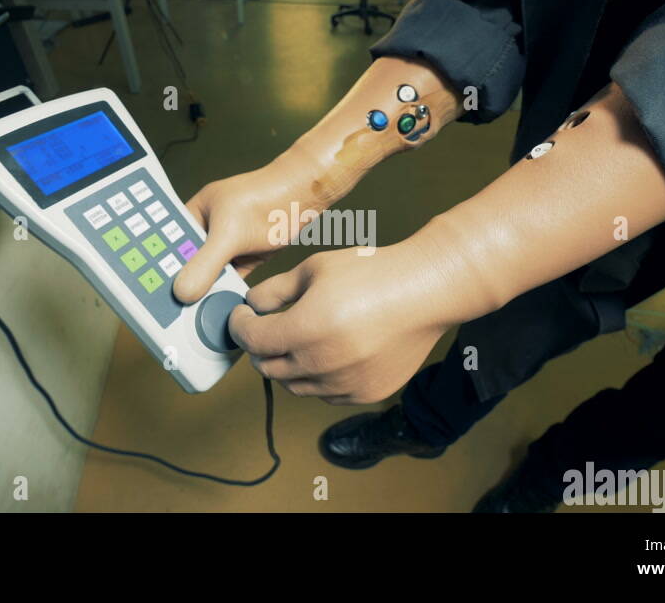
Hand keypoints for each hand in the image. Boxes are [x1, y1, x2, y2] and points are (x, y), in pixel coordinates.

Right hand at [172, 146, 330, 302]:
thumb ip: (206, 262)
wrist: (304, 197)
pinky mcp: (244, 257)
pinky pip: (228, 279)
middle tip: (174, 310)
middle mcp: (207, 230)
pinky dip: (225, 292)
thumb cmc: (266, 198)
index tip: (155, 293)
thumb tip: (183, 290)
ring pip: (209, 273)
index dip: (160, 267)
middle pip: (188, 263)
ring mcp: (226, 245)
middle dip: (184, 283)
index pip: (168, 244)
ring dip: (206, 290)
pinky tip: (218, 308)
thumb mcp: (230, 232)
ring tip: (193, 315)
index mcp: (193, 214)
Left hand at [228, 242, 454, 403]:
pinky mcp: (365, 395)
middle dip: (260, 347)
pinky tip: (328, 353)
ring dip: (287, 365)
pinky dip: (317, 377)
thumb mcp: (315, 268)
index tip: (240, 317)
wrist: (426, 292)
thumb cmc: (372, 273)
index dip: (238, 326)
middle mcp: (322, 364)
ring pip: (295, 386)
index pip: (252, 340)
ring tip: (298, 340)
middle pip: (268, 368)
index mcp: (305, 329)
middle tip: (265, 329)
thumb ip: (275, 290)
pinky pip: (325, 393)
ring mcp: (344, 385)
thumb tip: (251, 306)